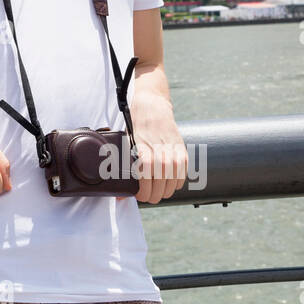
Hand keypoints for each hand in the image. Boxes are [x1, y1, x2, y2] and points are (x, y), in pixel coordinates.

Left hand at [116, 87, 186, 204]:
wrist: (152, 107)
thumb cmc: (135, 127)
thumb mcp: (126, 143)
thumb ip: (124, 166)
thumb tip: (120, 194)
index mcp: (142, 145)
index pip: (147, 173)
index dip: (145, 189)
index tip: (140, 196)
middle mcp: (159, 147)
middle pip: (161, 180)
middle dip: (154, 194)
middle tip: (148, 197)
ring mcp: (172, 148)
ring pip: (173, 178)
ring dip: (166, 190)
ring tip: (158, 192)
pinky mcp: (181, 148)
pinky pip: (183, 171)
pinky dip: (177, 182)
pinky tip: (170, 184)